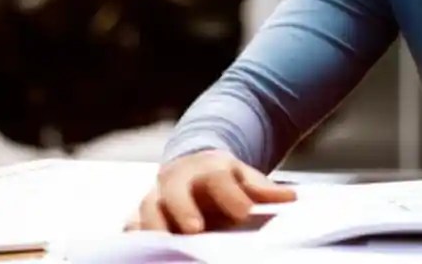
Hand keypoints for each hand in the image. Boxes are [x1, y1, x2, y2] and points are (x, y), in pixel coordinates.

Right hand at [125, 150, 295, 233]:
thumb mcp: (245, 178)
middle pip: (175, 191)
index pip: (218, 178)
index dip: (231, 195)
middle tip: (194, 228)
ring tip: (161, 244)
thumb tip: (290, 197)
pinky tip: (139, 253)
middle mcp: (177, 180)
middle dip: (182, 208)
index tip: (244, 211)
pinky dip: (133, 238)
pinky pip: (131, 225)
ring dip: (153, 226)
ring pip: (147, 208)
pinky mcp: (141, 216)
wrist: (192, 168)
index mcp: (208, 169)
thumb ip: (263, 189)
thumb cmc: (224, 180)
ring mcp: (156, 197)